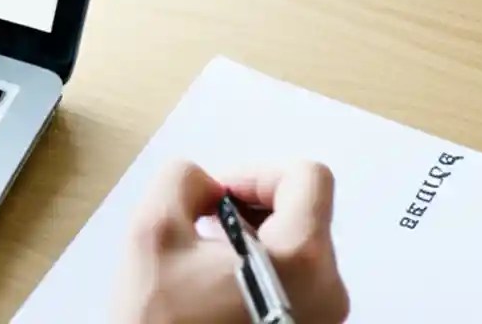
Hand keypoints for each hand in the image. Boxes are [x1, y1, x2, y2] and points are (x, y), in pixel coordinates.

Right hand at [113, 161, 348, 323]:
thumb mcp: (152, 232)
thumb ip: (182, 181)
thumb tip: (205, 184)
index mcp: (302, 258)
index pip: (306, 177)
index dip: (255, 172)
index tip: (216, 196)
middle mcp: (329, 291)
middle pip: (304, 215)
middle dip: (247, 210)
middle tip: (199, 230)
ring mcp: (325, 322)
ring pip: (297, 252)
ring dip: (249, 244)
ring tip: (201, 267)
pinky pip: (294, 287)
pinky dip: (257, 275)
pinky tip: (213, 296)